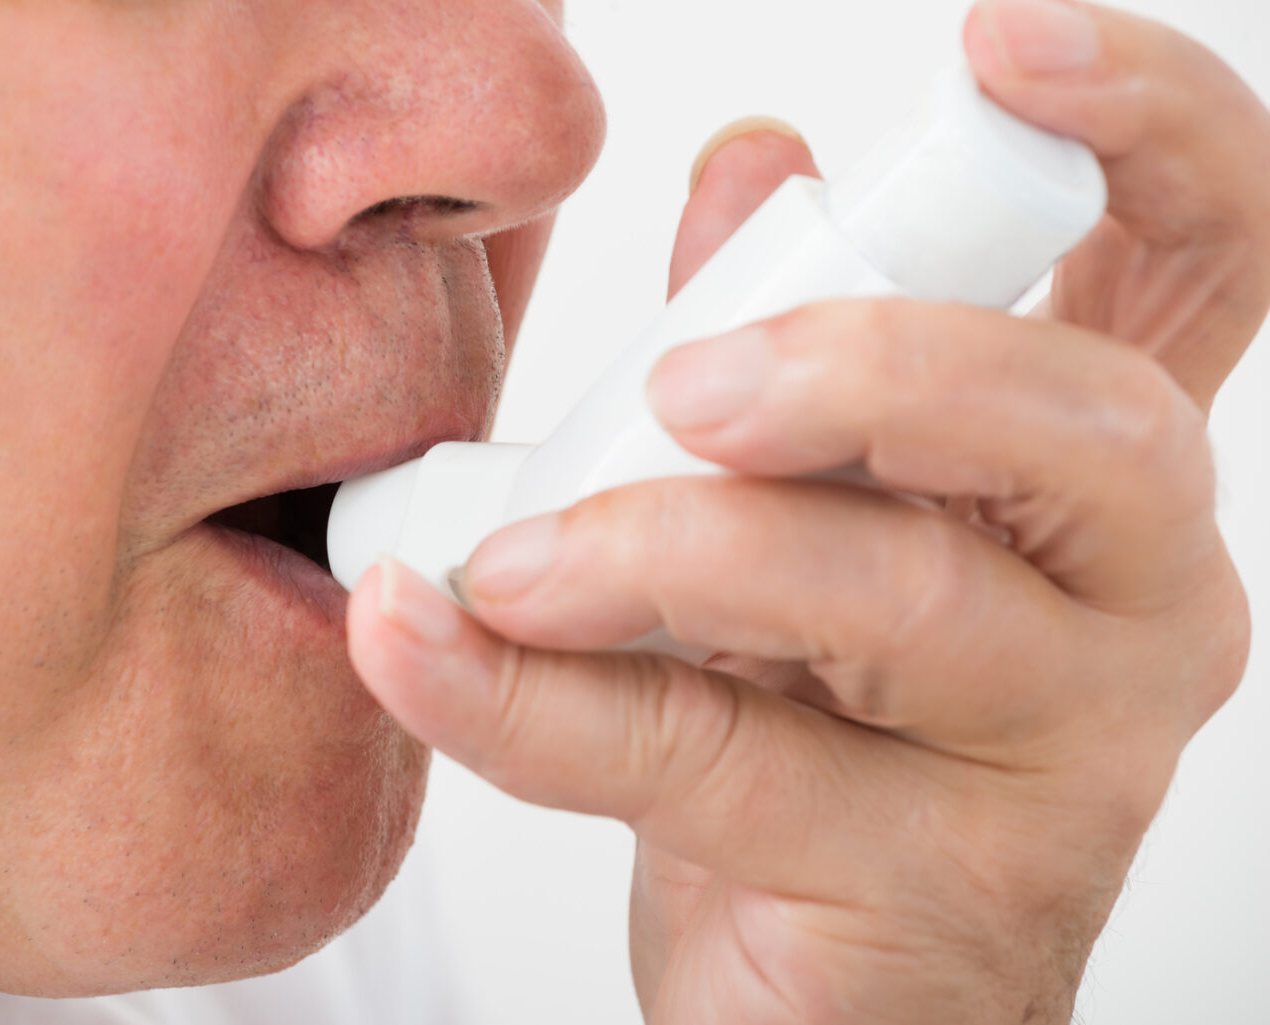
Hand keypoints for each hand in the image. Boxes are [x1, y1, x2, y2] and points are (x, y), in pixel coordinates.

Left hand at [346, 2, 1269, 1020]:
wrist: (798, 969)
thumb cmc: (805, 717)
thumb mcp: (791, 501)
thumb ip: (777, 329)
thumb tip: (745, 167)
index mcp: (1093, 466)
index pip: (1207, 254)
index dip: (1149, 125)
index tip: (997, 49)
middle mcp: (1129, 597)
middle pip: (1081, 420)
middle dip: (868, 368)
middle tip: (685, 389)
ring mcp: (1062, 757)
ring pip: (890, 593)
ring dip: (659, 549)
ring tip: (503, 562)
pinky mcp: (939, 889)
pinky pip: (719, 758)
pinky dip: (537, 698)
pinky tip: (425, 645)